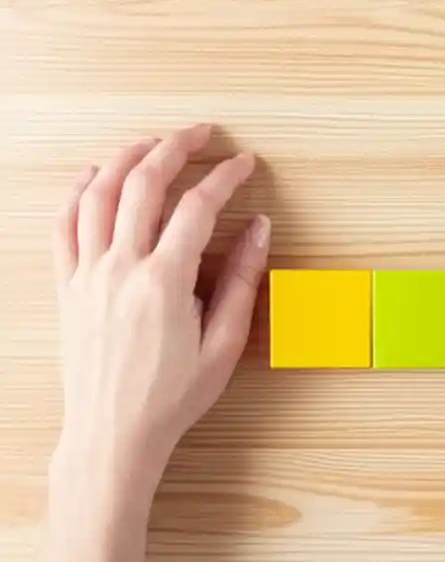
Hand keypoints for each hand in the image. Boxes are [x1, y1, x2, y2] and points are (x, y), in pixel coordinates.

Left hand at [45, 124, 269, 561]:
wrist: (113, 434)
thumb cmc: (171, 397)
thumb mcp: (223, 343)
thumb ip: (241, 280)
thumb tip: (257, 228)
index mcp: (163, 283)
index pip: (197, 207)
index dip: (225, 177)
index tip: (244, 164)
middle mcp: (119, 269)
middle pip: (143, 184)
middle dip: (175, 147)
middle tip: (201, 133)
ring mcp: (87, 275)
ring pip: (98, 194)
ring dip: (126, 157)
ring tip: (151, 142)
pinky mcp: (68, 287)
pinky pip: (63, 226)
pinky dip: (77, 192)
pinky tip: (94, 175)